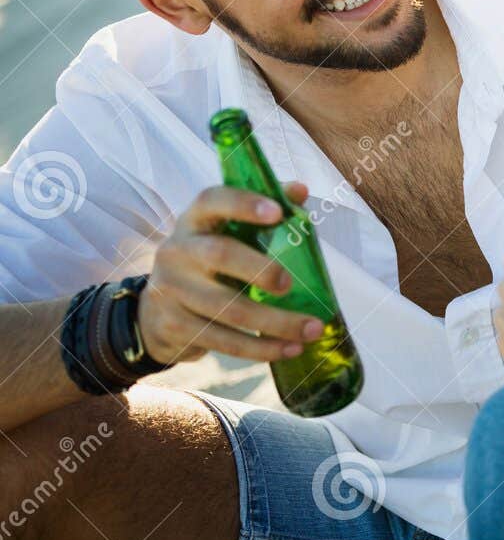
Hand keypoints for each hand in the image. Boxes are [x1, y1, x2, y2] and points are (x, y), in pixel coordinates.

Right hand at [139, 183, 325, 365]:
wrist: (155, 310)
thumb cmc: (209, 260)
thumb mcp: (225, 232)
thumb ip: (262, 209)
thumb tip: (300, 190)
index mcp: (195, 220)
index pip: (213, 200)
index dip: (244, 203)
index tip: (278, 212)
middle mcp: (177, 250)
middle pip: (219, 254)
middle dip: (260, 268)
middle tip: (290, 283)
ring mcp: (172, 290)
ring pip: (226, 308)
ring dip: (275, 322)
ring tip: (312, 330)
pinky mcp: (174, 327)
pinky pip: (222, 339)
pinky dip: (260, 347)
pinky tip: (289, 349)